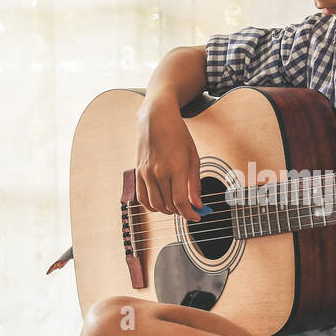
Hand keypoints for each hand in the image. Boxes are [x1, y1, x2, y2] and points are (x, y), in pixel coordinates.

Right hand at [136, 102, 205, 220]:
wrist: (156, 119)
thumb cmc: (178, 135)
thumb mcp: (193, 157)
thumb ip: (195, 183)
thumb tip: (198, 203)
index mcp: (176, 167)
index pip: (181, 201)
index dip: (190, 214)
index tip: (196, 216)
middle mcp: (159, 172)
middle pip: (169, 205)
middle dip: (181, 212)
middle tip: (189, 209)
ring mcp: (146, 173)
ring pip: (156, 204)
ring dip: (167, 210)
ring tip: (176, 206)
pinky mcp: (138, 172)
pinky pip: (142, 198)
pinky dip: (152, 206)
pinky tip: (161, 204)